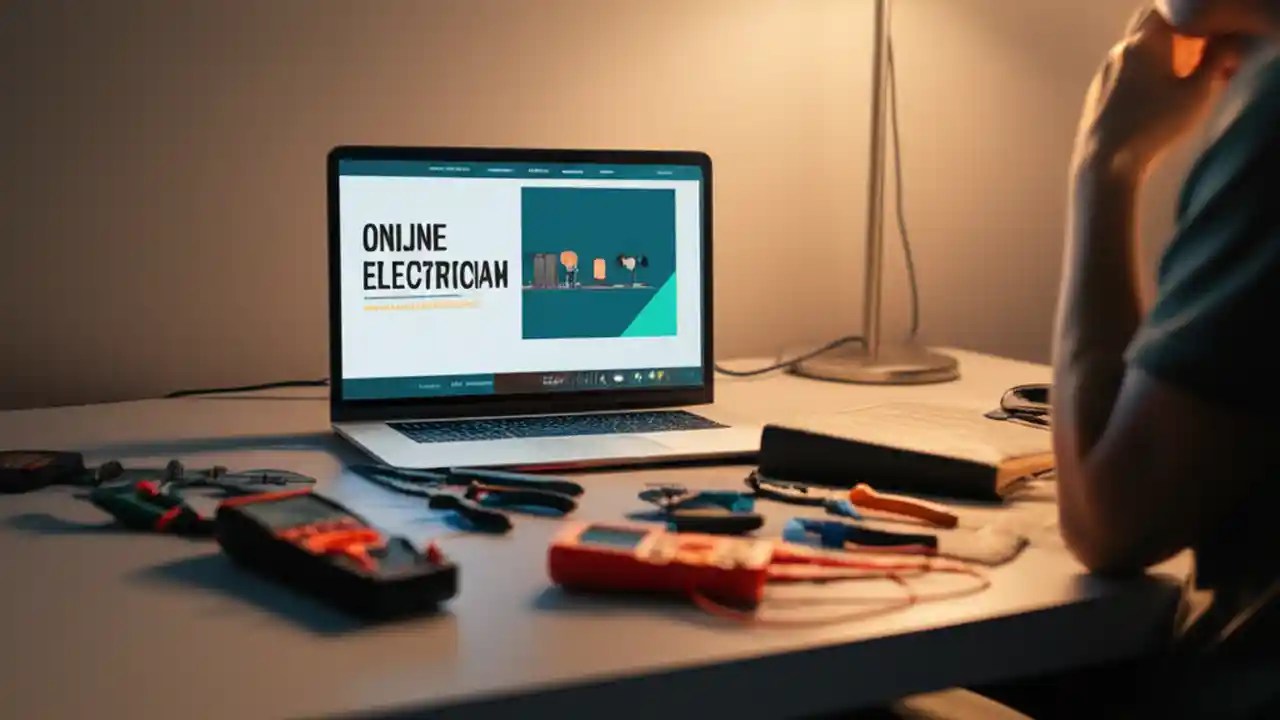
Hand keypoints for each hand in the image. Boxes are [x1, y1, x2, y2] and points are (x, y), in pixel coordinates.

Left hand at [1074, 7, 1241, 174]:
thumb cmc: (1154, 127)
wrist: (1104, 162)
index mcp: (1145, 42)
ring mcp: (1105, 69)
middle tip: (1195, 56)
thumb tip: (1226, 43)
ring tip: (1178, 81)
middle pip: (1151, 25)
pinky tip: (1152, 98)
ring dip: (1160, 54)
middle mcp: (1121, 49)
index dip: (1194, 22)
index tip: (1207, 43)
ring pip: (1137, 48)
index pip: (1170, 10)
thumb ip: (1216, 60)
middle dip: (1177, 34)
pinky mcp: (1097, 89)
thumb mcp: (1197, 93)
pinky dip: (1142, 72)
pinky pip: (1124, 68)